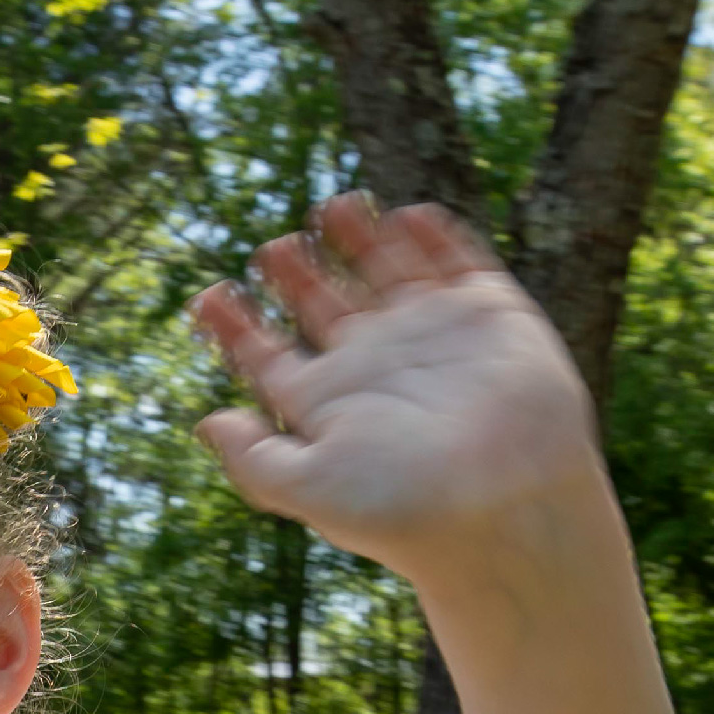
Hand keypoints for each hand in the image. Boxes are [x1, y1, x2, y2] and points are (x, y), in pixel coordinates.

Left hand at [191, 199, 600, 583]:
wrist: (507, 505)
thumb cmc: (406, 506)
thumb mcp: (309, 486)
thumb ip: (254, 457)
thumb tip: (208, 423)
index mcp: (327, 400)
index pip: (267, 353)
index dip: (234, 325)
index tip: (206, 297)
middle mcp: (375, 364)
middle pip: (321, 302)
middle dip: (293, 271)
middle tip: (272, 249)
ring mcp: (431, 335)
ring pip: (385, 270)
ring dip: (358, 237)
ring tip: (331, 207)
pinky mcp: (489, 315)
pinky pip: (458, 262)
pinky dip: (434, 236)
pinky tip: (407, 217)